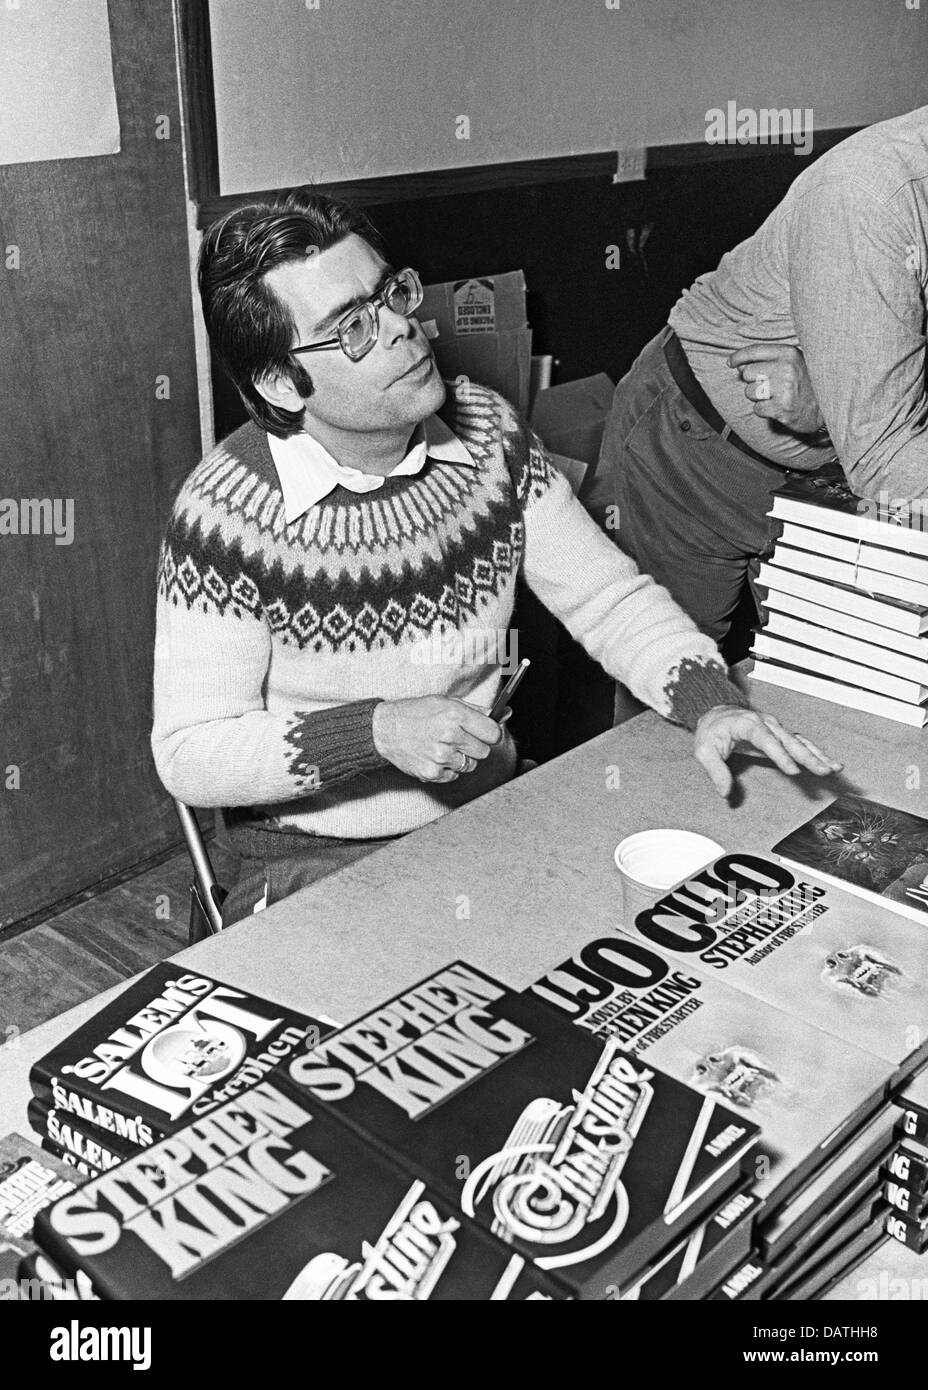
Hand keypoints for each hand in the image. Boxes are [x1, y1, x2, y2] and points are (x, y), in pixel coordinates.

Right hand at [372, 696, 501, 783]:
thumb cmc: (417, 713)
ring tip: (443, 746)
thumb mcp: (446, 702)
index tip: (485, 733)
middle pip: (484, 752)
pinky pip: (455, 776)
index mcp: (455, 715)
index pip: (494, 733)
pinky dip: (447, 769)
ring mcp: (440, 757)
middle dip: (474, 746)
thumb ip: (478, 710)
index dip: (490, 733)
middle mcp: (449, 736)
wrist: (385, 730)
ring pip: (470, 765)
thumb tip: (506, 714)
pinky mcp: (432, 773)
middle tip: (458, 738)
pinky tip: (434, 756)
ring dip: (461, 758)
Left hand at [693, 705, 841, 797]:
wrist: (715, 714)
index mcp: (748, 724)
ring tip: (834, 768)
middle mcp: (766, 724)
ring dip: (818, 755)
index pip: (767, 740)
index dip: (781, 755)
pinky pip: (800, 744)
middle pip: (789, 741)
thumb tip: (725, 792)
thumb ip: (716, 771)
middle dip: (807, 757)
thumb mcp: (704, 751)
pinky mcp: (779, 736)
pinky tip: (830, 763)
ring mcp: (775, 729)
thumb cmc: (711, 730)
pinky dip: (816, 754)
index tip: (793, 770)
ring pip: (799, 742)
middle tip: (822, 771)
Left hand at [727, 344, 825, 435]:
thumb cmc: (806, 383)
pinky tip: (777, 408)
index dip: (738, 357)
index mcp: (788, 353)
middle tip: (768, 386)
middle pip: (748, 373)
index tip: (730, 363)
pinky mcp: (782, 409)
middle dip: (752, 381)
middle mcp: (786, 369)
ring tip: (774, 397)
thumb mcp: (792, 363)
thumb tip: (738, 365)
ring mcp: (784, 389)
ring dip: (757, 397)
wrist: (827, 408)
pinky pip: (757, 409)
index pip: (754, 351)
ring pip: (750, 392)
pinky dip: (764, 411)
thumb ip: (768, 360)